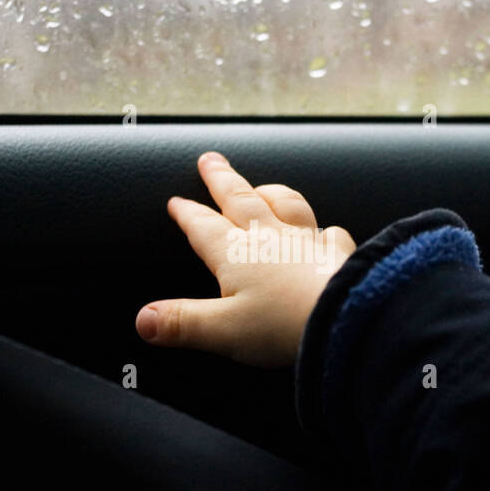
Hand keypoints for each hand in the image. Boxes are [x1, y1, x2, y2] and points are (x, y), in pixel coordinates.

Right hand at [135, 152, 356, 366]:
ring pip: (285, 204)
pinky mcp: (338, 255)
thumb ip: (182, 323)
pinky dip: (324, 230)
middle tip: (211, 160)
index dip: (188, 214)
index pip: (204, 227)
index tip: (176, 201)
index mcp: (235, 253)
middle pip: (240, 199)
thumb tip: (143, 321)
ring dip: (269, 191)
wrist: (346, 318)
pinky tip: (327, 231)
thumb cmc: (284, 325)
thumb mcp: (222, 330)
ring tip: (260, 185)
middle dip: (222, 180)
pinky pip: (330, 234)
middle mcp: (270, 237)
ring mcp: (307, 241)